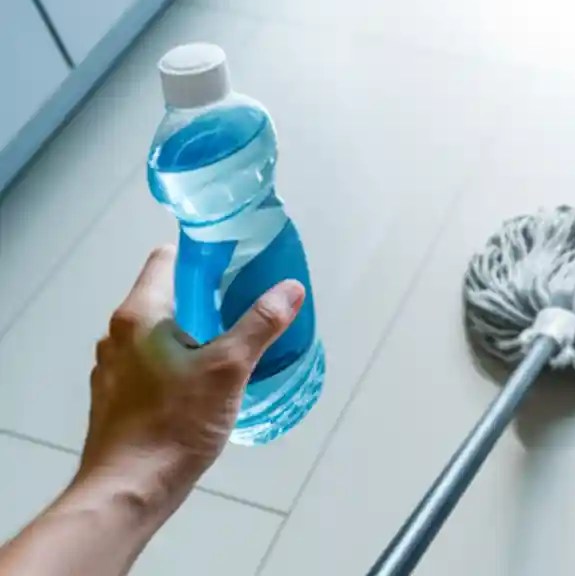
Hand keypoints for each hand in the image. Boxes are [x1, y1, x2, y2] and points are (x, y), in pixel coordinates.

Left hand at [77, 245, 304, 516]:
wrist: (128, 490)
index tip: (235, 264)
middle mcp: (117, 335)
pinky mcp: (116, 397)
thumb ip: (261, 324)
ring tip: (229, 351)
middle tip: (245, 310)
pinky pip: (150, 363)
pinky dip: (176, 363)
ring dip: (191, 334)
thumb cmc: (174, 425)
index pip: (166, 259)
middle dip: (205, 299)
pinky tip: (202, 388)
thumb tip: (290, 288)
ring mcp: (113, 367)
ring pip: (158, 333)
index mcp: (139, 315)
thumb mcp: (229, 369)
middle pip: (165, 296)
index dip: (201, 255)